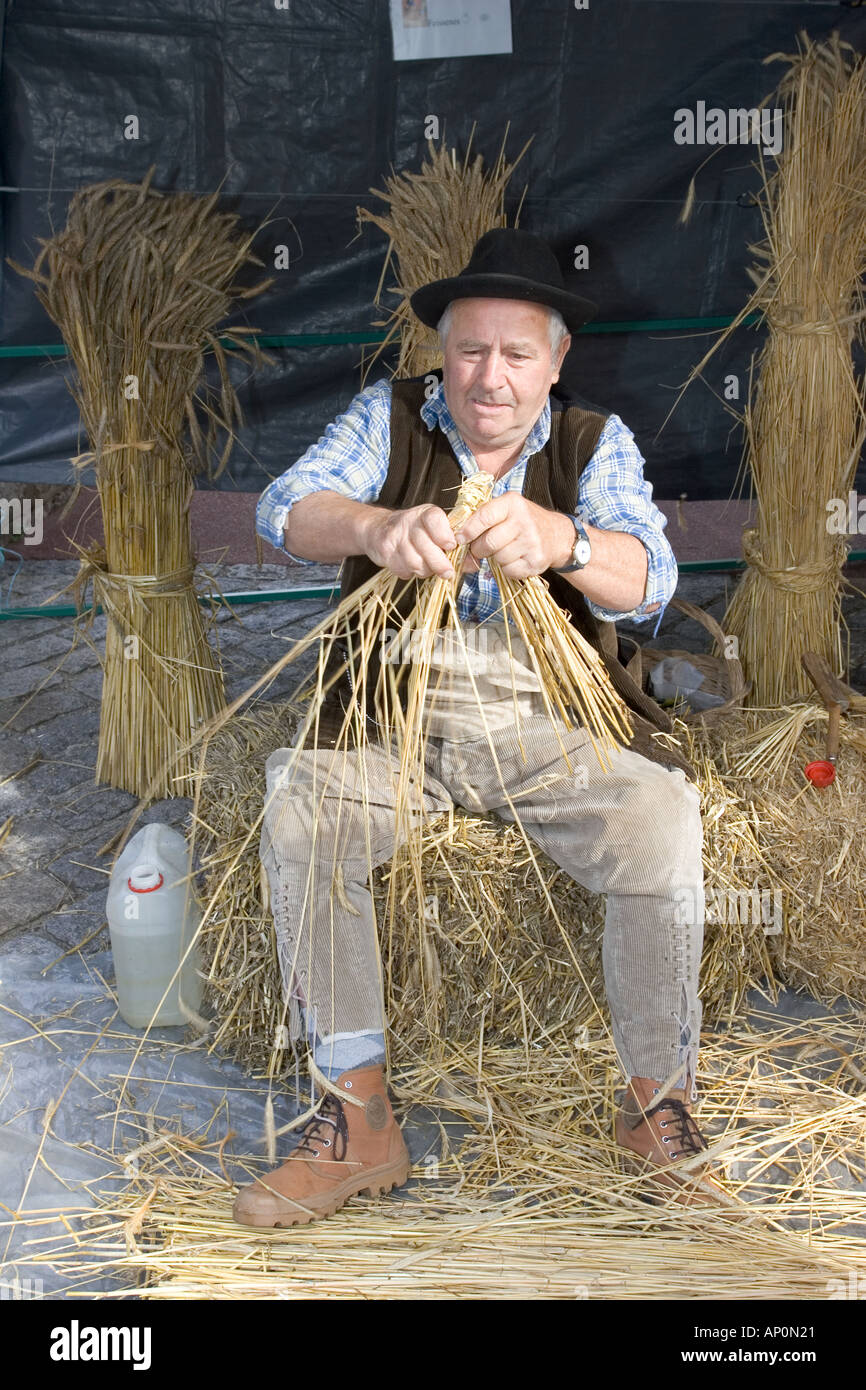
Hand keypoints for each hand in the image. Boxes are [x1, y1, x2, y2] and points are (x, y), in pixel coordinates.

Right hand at [363, 503, 457, 579]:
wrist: (378, 528)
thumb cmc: (414, 531)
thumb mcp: (434, 528)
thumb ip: (452, 542)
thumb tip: (471, 562)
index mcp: (425, 513)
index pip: (434, 520)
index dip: (444, 535)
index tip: (451, 546)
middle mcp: (409, 522)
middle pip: (426, 546)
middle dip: (440, 564)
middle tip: (448, 572)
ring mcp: (395, 536)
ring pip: (415, 562)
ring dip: (425, 570)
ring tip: (427, 567)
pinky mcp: (385, 551)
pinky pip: (403, 570)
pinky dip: (410, 573)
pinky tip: (411, 565)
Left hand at [453, 494, 574, 579]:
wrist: (557, 535)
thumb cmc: (524, 521)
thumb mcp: (507, 508)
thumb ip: (484, 516)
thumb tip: (456, 535)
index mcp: (513, 503)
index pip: (484, 516)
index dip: (468, 530)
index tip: (460, 539)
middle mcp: (523, 521)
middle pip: (488, 543)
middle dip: (479, 549)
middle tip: (482, 548)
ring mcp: (532, 542)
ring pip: (498, 558)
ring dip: (496, 558)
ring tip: (505, 550)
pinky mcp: (536, 561)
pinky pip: (509, 570)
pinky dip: (507, 568)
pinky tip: (516, 558)